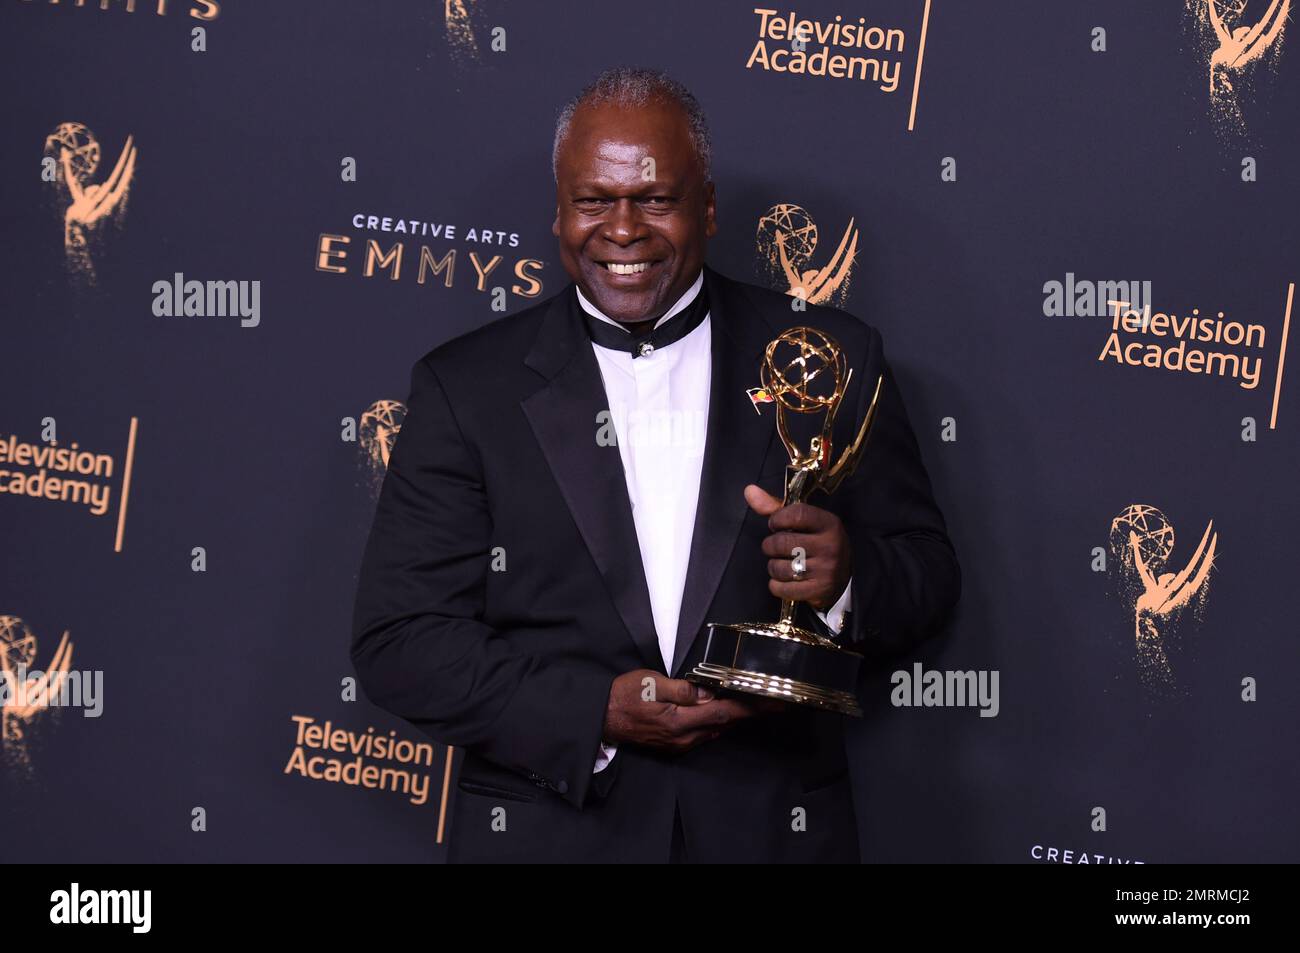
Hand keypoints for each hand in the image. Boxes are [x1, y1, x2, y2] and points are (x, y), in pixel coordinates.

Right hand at [601, 669, 781, 751]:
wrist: (601, 718)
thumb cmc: (622, 697)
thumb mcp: (650, 683)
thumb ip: (681, 689)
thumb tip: (706, 692)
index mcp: (679, 721)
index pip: (724, 713)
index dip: (751, 708)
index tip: (773, 704)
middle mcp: (683, 737)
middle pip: (725, 723)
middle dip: (750, 712)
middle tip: (773, 701)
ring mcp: (679, 744)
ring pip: (715, 729)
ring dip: (733, 717)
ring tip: (753, 703)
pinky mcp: (674, 745)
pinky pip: (703, 733)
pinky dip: (716, 722)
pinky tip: (722, 712)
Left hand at [745, 484, 850, 610]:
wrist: (842, 578)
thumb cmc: (816, 543)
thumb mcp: (804, 522)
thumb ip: (775, 507)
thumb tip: (749, 491)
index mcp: (828, 523)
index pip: (796, 514)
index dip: (777, 519)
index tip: (775, 525)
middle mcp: (830, 545)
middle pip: (782, 542)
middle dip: (770, 545)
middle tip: (776, 548)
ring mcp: (826, 570)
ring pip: (779, 567)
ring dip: (773, 566)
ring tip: (781, 564)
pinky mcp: (819, 591)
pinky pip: (781, 588)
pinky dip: (776, 585)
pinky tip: (784, 580)